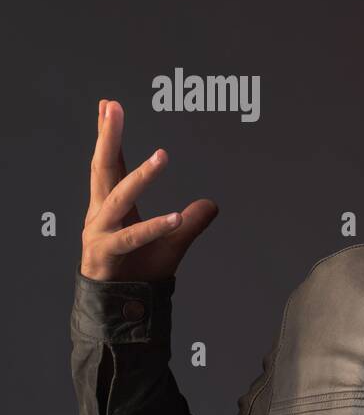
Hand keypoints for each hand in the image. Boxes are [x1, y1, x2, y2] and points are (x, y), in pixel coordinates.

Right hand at [80, 99, 218, 281]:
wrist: (118, 309)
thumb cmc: (137, 272)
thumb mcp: (172, 243)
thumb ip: (192, 223)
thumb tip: (212, 203)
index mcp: (110, 206)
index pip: (111, 164)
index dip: (110, 136)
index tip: (108, 105)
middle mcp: (100, 215)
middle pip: (103, 169)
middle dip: (108, 138)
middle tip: (112, 108)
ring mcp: (100, 234)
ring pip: (118, 199)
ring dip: (141, 177)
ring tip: (162, 156)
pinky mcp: (105, 255)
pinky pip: (132, 238)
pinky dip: (155, 227)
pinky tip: (177, 216)